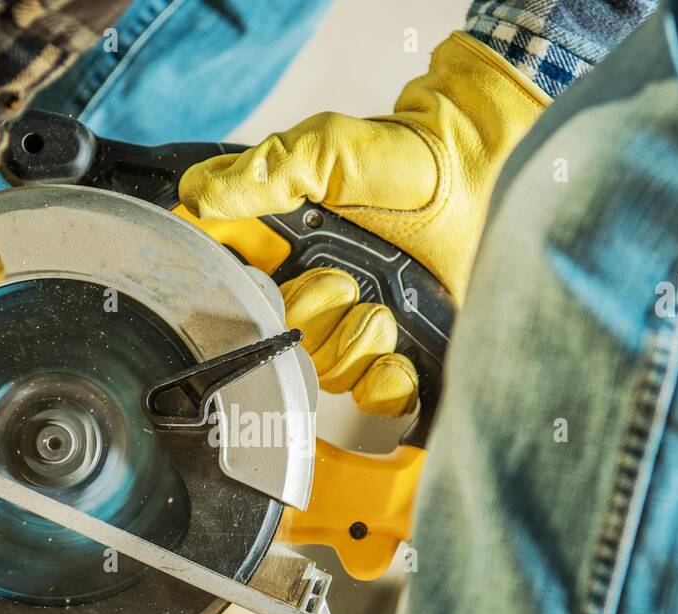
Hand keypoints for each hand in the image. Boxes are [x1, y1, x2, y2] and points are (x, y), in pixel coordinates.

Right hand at [181, 32, 547, 416]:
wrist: (482, 170)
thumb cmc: (404, 156)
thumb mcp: (325, 150)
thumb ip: (263, 173)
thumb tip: (195, 193)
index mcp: (300, 261)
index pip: (255, 308)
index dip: (262, 308)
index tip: (290, 284)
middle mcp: (333, 301)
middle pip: (293, 350)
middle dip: (317, 322)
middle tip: (347, 284)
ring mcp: (375, 331)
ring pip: (334, 377)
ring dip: (355, 347)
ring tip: (383, 311)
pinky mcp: (417, 356)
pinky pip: (383, 400)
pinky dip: (385, 384)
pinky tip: (396, 356)